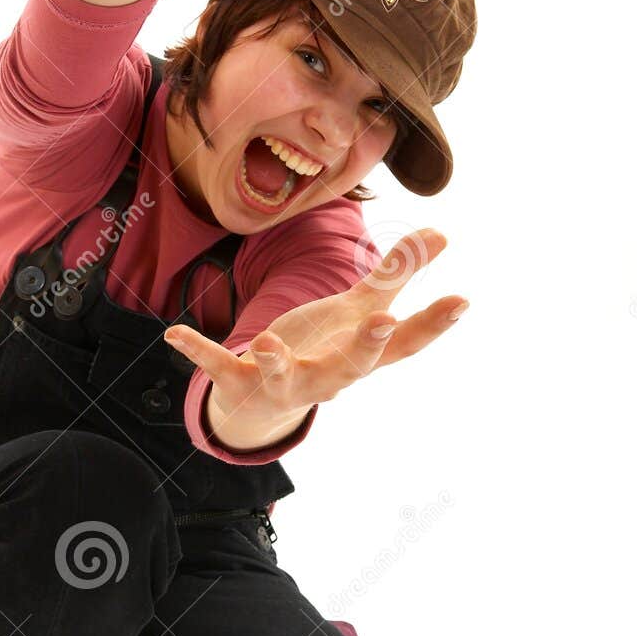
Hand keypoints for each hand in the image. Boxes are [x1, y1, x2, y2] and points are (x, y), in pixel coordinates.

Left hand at [163, 229, 467, 446]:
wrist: (265, 404)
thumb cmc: (322, 349)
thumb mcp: (358, 310)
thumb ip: (397, 273)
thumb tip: (441, 232)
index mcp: (359, 355)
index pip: (404, 344)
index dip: (433, 324)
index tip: (461, 300)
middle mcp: (327, 374)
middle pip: (353, 365)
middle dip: (366, 345)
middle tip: (380, 321)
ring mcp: (284, 382)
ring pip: (286, 375)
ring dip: (279, 359)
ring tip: (270, 339)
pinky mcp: (241, 381)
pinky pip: (219, 366)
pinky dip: (199, 351)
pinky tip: (175, 333)